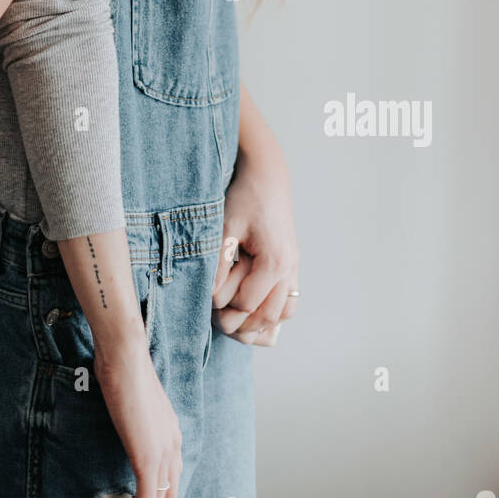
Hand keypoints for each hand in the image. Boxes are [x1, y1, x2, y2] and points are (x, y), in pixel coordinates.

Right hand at [93, 337, 182, 497]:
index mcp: (171, 430)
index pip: (171, 473)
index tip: (129, 495)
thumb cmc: (123, 368)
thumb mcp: (134, 398)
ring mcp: (163, 451)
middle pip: (171, 492)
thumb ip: (135, 415)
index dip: (154, 490)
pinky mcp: (148, 458)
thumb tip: (122, 416)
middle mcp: (173, 443)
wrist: (125, 357)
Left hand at [211, 139, 299, 344]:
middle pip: (266, 317)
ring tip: (230, 319)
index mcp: (274, 261)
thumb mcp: (225, 226)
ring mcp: (294, 268)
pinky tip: (250, 310)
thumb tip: (209, 295)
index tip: (204, 298)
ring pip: (281, 314)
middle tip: (213, 318)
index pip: (247, 303)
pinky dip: (271, 312)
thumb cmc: (245, 197)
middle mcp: (290, 268)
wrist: (267, 175)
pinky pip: (288, 303)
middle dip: (238, 323)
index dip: (222, 306)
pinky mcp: (292, 265)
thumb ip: (218, 262)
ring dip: (256, 323)